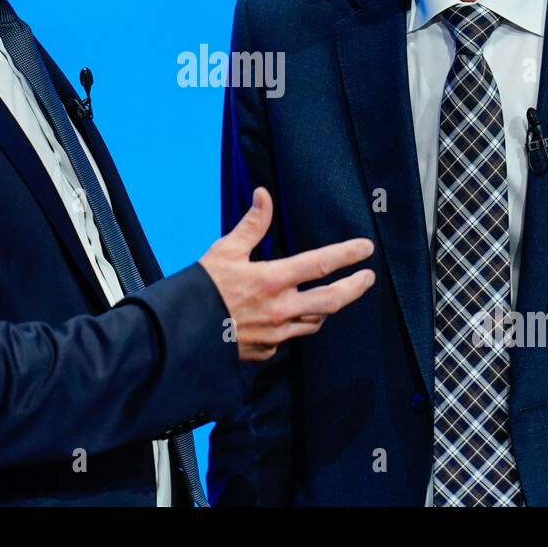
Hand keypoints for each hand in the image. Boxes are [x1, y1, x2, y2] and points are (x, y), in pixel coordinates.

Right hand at [201, 187, 374, 360]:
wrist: (180, 333)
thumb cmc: (201, 289)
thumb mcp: (225, 251)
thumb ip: (251, 225)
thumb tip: (263, 195)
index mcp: (272, 280)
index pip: (320, 264)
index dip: (347, 254)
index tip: (366, 249)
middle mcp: (280, 309)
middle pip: (332, 300)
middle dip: (354, 288)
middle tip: (367, 278)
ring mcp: (275, 334)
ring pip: (314, 322)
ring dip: (326, 308)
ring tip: (332, 297)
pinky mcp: (266, 351)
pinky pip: (290, 338)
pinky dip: (295, 326)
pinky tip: (290, 319)